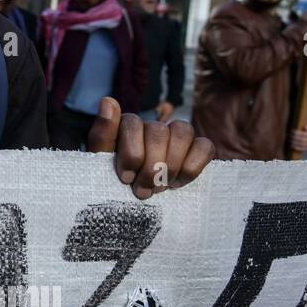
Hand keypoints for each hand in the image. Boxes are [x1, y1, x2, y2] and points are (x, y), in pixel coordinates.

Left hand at [88, 97, 214, 199]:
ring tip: (160, 187)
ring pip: (183, 131)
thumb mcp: (101, 162)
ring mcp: (177, 135)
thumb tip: (107, 101)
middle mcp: (153, 125)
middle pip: (158, 131)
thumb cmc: (115, 180)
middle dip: (150, 167)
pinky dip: (192, 166)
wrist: (134, 205)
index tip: (126, 178)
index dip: (131, 153)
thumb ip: (102, 134)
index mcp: (128, 125)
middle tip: (143, 191)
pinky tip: (177, 183)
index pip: (133, 123)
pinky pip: (205, 146)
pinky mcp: (198, 148)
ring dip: (171, 164)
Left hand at [288, 121, 306, 153]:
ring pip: (301, 144)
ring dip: (294, 142)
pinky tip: (291, 145)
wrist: (304, 135)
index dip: (297, 133)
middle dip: (294, 137)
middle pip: (301, 139)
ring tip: (289, 139)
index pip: (303, 134)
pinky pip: (301, 149)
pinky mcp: (306, 149)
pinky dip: (296, 147)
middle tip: (289, 136)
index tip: (292, 131)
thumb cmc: (305, 128)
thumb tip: (306, 128)